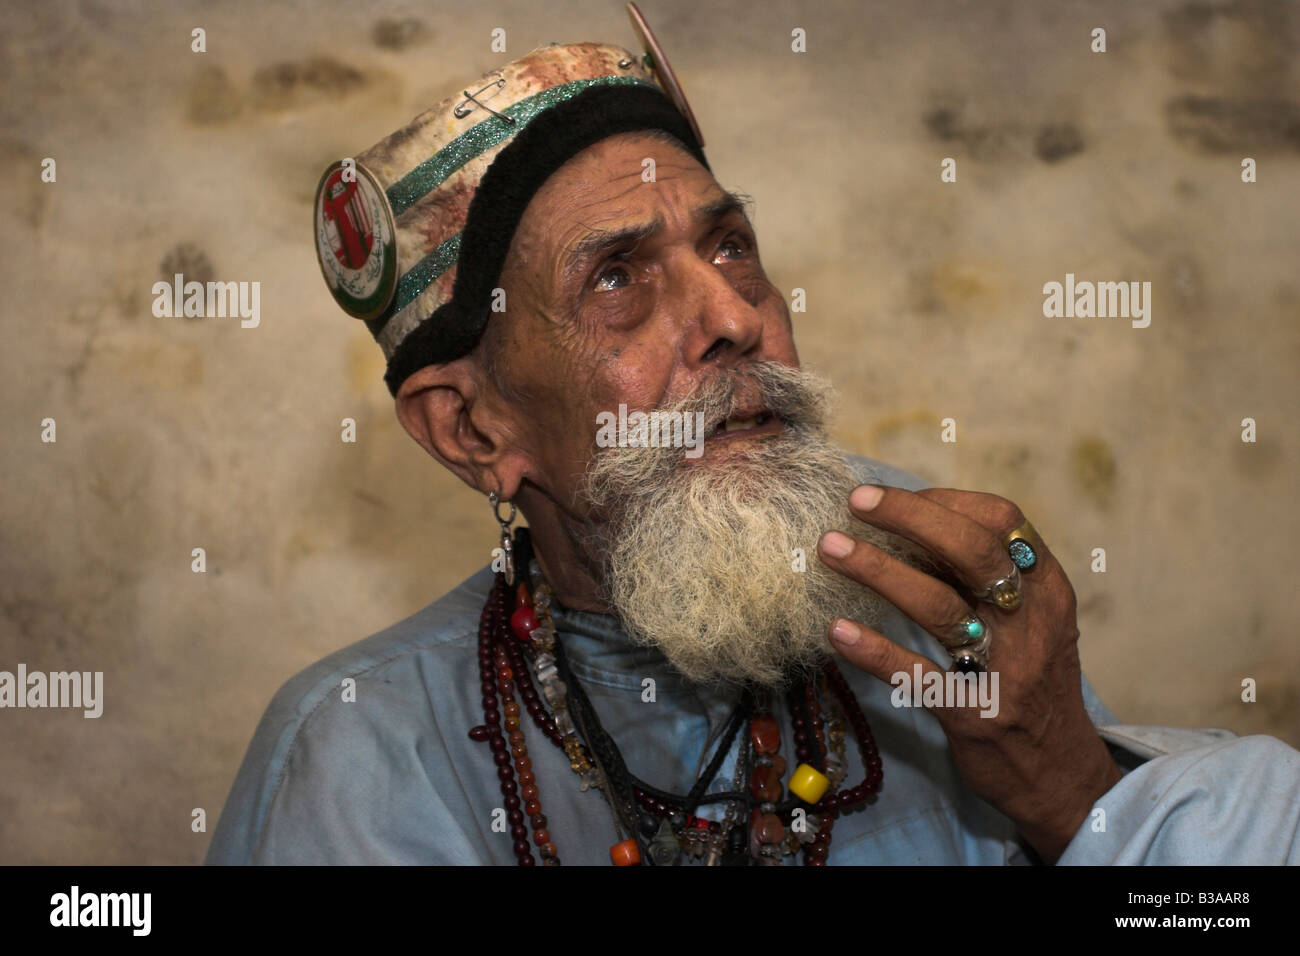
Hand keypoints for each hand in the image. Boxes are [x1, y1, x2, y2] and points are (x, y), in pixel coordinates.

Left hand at [817, 484, 1121, 862]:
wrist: (1060, 774)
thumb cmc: (1032, 681)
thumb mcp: (1031, 620)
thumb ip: (984, 576)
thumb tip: (912, 522)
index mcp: (1046, 588)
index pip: (1002, 520)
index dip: (943, 499)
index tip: (892, 497)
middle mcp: (1030, 622)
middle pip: (972, 550)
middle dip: (909, 516)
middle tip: (856, 502)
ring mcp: (1004, 670)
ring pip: (939, 606)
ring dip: (879, 571)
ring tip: (830, 550)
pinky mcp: (972, 714)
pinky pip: (916, 674)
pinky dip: (874, 650)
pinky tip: (837, 631)